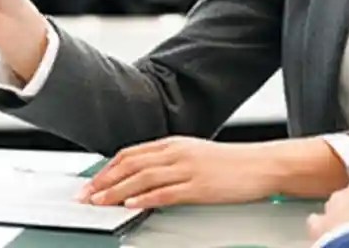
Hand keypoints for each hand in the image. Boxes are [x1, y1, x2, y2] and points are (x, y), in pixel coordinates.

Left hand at [78, 136, 283, 209]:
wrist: (261, 165)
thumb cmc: (231, 163)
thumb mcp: (194, 155)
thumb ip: (169, 162)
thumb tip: (142, 176)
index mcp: (173, 144)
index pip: (130, 154)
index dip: (107, 169)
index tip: (91, 182)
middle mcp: (177, 153)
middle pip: (131, 164)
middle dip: (104, 181)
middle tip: (86, 195)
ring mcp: (188, 169)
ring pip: (143, 178)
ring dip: (117, 191)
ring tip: (100, 202)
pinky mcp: (199, 186)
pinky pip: (167, 192)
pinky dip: (146, 198)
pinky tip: (132, 204)